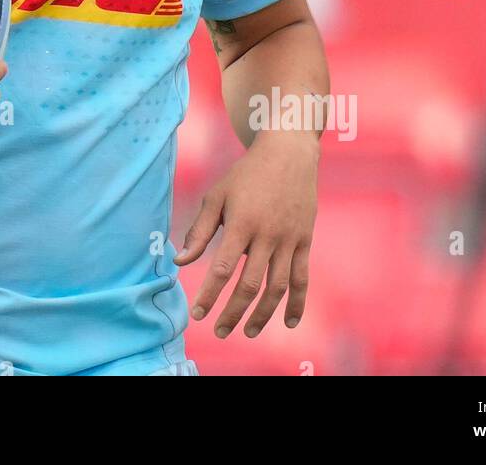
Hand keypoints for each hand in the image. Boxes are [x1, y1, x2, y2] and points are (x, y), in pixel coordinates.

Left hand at [174, 130, 317, 338]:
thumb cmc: (246, 174)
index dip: (209, 295)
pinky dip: (297, 303)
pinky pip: (302, 278)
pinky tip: (287, 322)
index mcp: (241, 223)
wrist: (288, 153)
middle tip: (219, 331)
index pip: (222, 268)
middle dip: (233, 312)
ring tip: (248, 332)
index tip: (198, 314)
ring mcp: (289, 239)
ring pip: (277, 287)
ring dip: (262, 314)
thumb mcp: (217, 196)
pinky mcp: (305, 241)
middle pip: (250, 284)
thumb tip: (180, 262)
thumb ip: (199, 230)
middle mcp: (267, 235)